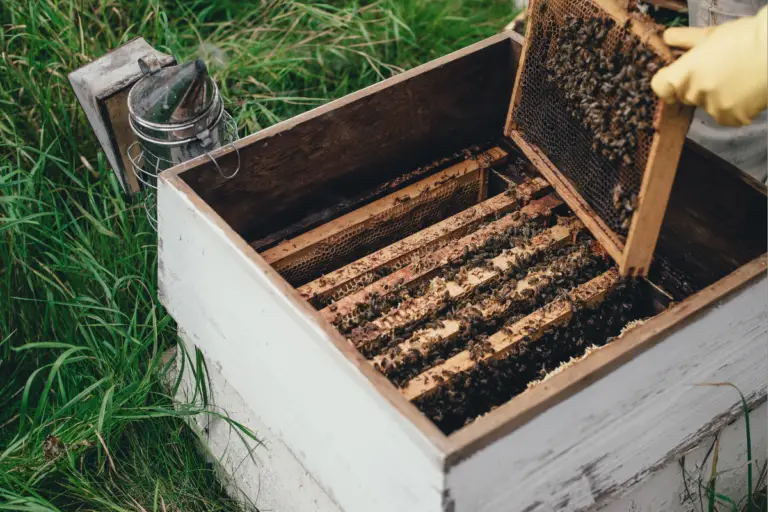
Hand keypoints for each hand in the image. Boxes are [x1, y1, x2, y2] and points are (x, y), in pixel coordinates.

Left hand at [651, 6, 767, 125]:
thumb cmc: (746, 38)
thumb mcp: (711, 35)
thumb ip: (685, 40)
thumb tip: (667, 37)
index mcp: (682, 75)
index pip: (660, 87)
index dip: (667, 82)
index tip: (675, 78)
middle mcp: (693, 94)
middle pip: (685, 95)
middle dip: (696, 86)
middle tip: (718, 72)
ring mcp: (712, 108)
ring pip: (707, 105)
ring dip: (717, 97)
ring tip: (737, 79)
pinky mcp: (731, 118)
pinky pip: (726, 115)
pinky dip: (734, 107)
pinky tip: (745, 91)